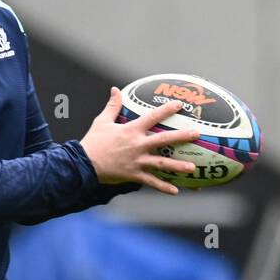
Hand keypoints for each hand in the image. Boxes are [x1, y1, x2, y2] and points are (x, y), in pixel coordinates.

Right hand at [79, 87, 201, 194]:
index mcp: (131, 130)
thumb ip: (112, 106)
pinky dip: (163, 187)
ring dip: (178, 166)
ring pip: (162, 163)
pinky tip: (176, 191)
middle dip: (182, 136)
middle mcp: (137, 145)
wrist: (83, 164)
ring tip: (193, 168)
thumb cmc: (93, 141)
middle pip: (164, 139)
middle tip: (197, 134)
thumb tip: (115, 89)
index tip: (180, 105)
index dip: (166, 110)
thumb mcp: (102, 121)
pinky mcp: (134, 175)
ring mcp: (137, 161)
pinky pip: (151, 182)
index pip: (152, 117)